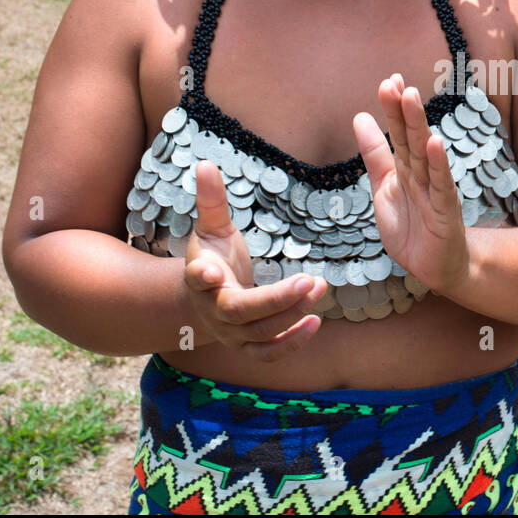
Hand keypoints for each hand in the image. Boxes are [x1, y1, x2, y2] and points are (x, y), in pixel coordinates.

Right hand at [182, 160, 325, 360]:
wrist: (205, 302)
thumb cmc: (214, 258)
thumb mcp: (212, 229)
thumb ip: (211, 201)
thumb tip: (206, 164)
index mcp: (201, 278)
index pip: (198, 279)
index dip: (202, 276)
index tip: (211, 270)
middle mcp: (213, 310)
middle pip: (239, 311)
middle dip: (275, 299)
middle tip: (308, 280)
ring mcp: (231, 333)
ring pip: (260, 332)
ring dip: (292, 314)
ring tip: (320, 288)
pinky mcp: (248, 345)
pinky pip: (268, 353)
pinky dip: (291, 343)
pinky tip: (315, 322)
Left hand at [354, 73, 468, 295]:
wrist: (434, 268)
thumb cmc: (411, 227)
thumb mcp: (384, 188)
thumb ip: (374, 155)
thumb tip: (359, 116)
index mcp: (405, 168)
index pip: (398, 133)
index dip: (393, 108)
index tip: (389, 80)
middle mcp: (422, 174)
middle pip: (410, 137)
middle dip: (403, 109)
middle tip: (396, 81)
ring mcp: (436, 191)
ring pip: (424, 154)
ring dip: (418, 125)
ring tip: (412, 98)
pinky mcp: (445, 211)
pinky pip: (441, 185)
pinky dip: (437, 164)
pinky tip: (434, 143)